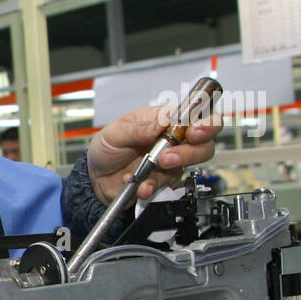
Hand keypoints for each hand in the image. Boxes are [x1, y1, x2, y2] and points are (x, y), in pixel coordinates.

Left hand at [87, 104, 219, 204]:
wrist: (96, 178)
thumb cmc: (107, 149)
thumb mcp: (115, 133)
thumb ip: (138, 128)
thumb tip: (161, 121)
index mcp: (163, 120)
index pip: (196, 115)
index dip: (204, 122)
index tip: (194, 130)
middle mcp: (173, 139)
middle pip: (204, 142)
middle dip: (194, 149)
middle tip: (172, 154)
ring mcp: (171, 161)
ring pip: (192, 164)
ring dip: (176, 165)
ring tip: (157, 165)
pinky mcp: (164, 179)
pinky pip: (168, 184)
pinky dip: (153, 184)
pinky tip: (140, 184)